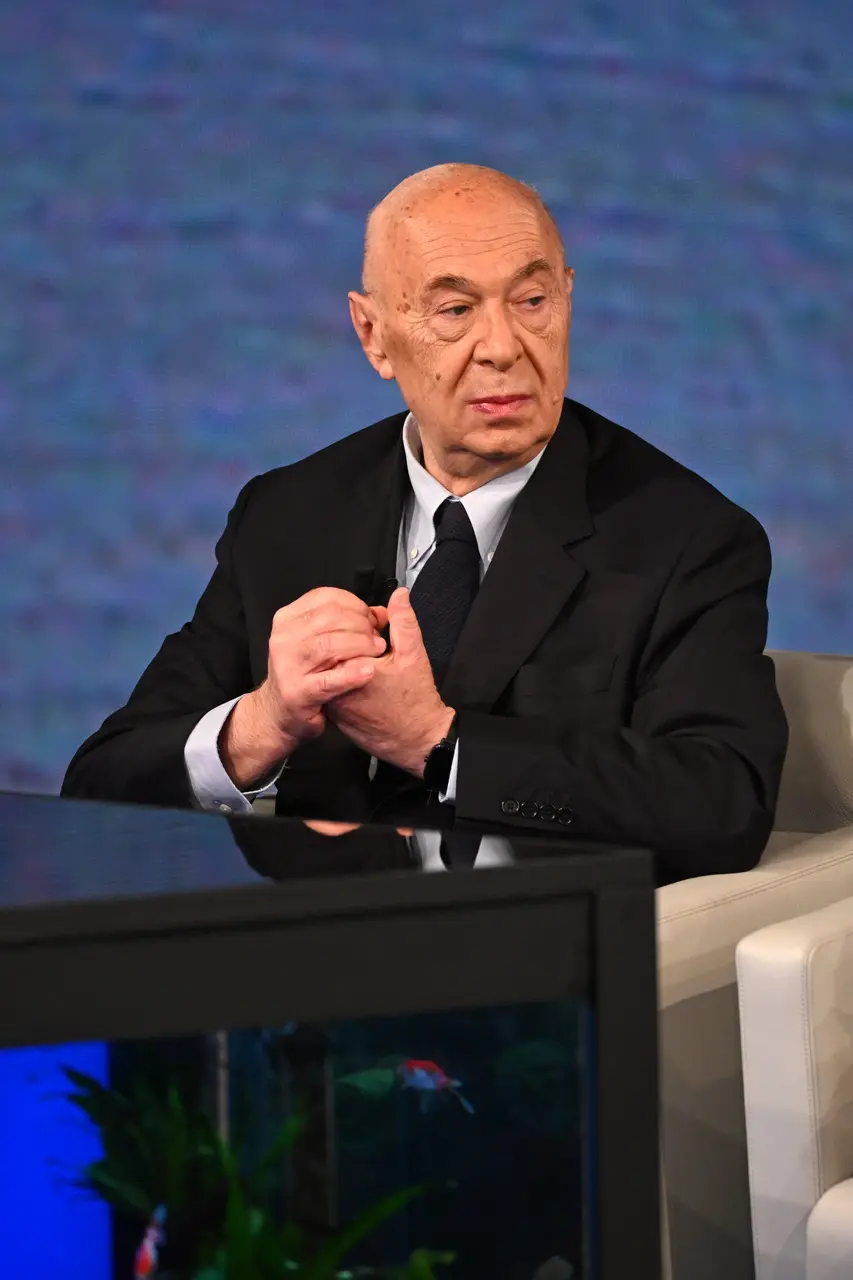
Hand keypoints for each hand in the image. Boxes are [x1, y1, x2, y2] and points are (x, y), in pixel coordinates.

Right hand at [220, 588, 386, 786]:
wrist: (279, 712)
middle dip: (361, 625)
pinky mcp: (297, 692)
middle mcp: (283, 637)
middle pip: (330, 618)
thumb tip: (381, 613)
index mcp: (288, 618)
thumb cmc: (305, 673)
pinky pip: (329, 679)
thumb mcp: (320, 642)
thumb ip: (347, 623)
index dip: (356, 605)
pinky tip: (368, 672)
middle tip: (378, 638)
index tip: (372, 618)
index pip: (327, 597)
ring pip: (329, 644)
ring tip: (377, 652)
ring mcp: (288, 665)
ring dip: (360, 645)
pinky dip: (352, 674)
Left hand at [327, 586, 454, 775]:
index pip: (339, 631)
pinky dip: (341, 671)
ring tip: (369, 663)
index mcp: (352, 669)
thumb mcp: (413, 655)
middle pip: (328, 646)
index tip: (378, 632)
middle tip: (376, 649)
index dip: (360, 625)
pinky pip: (328, 680)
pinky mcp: (332, 710)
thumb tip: (398, 595)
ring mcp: (331, 699)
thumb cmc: (414, 700)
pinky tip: (361, 675)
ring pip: (326, 664)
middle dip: (349, 637)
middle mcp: (334, 685)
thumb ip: (404, 622)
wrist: (414, 740)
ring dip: (344, 654)